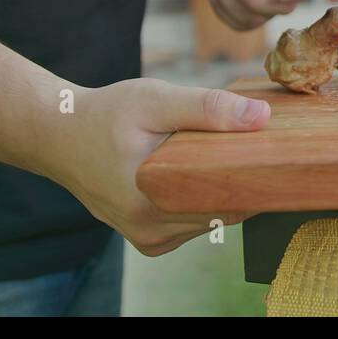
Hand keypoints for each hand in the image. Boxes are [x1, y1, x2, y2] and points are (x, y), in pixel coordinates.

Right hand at [51, 78, 269, 255]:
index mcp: (151, 202)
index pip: (231, 203)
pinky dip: (204, 202)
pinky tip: (203, 175)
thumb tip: (261, 118)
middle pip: (225, 214)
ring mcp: (147, 238)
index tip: (278, 154)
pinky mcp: (147, 238)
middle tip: (262, 149)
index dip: (260, 179)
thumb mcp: (155, 100)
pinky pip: (192, 224)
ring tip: (230, 156)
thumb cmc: (106, 114)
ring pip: (211, 220)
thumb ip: (208, 108)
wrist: (59, 134)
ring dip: (224, 193)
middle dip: (246, 184)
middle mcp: (149, 230)